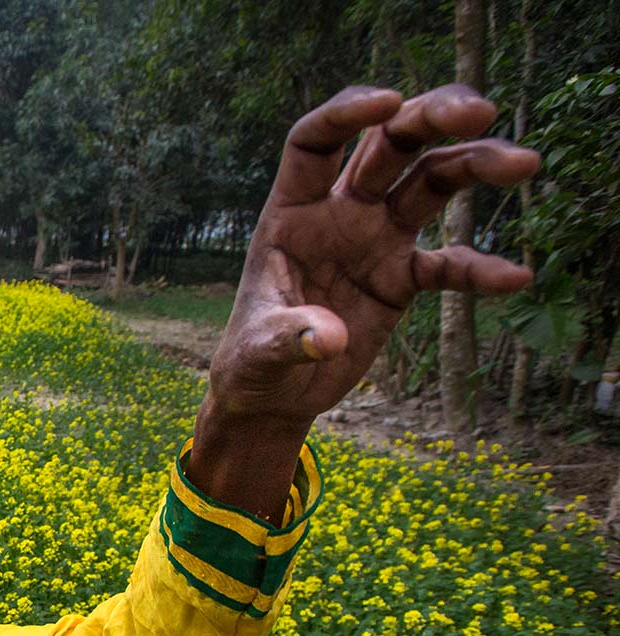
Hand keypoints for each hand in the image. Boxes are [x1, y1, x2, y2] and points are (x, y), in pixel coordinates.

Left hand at [190, 84, 539, 520]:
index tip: (388, 101)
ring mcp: (374, 240)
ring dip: (474, 164)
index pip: (316, 142)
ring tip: (523, 163)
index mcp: (292, 211)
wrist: (273, 393)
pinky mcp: (401, 279)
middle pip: (388, 145)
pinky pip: (448, 266)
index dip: (348, 113)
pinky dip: (480, 270)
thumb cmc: (252, 361)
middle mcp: (338, 213)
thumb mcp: (258, 351)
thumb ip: (287, 337)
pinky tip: (514, 278)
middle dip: (431, 119)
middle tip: (480, 111)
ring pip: (430, 183)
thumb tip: (327, 338)